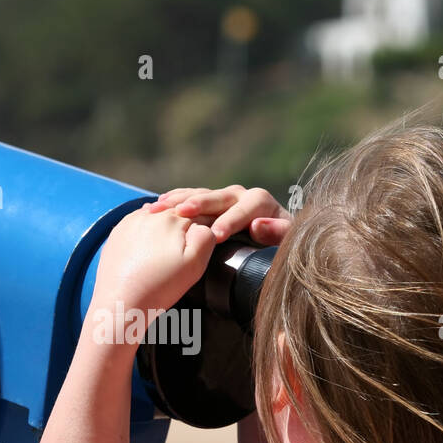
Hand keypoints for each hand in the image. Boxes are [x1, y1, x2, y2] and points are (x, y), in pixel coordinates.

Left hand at [91, 204, 215, 316]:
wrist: (121, 302)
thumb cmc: (157, 288)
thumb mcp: (195, 264)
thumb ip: (206, 237)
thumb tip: (204, 224)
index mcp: (172, 219)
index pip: (198, 214)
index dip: (203, 229)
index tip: (198, 247)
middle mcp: (151, 214)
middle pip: (177, 213)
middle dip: (182, 229)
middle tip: (178, 256)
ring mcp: (131, 221)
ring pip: (157, 216)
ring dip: (164, 230)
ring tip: (163, 256)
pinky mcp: (118, 231)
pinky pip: (138, 224)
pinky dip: (146, 234)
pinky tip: (148, 253)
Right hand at [148, 185, 291, 245]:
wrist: (272, 243)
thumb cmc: (278, 247)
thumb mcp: (285, 243)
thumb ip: (277, 233)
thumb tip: (258, 224)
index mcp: (260, 202)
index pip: (244, 209)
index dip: (230, 221)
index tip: (216, 235)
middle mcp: (240, 195)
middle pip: (218, 197)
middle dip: (199, 205)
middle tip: (182, 213)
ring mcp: (222, 197)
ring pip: (199, 195)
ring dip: (179, 201)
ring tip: (159, 208)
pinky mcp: (208, 203)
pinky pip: (188, 198)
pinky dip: (173, 202)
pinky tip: (156, 206)